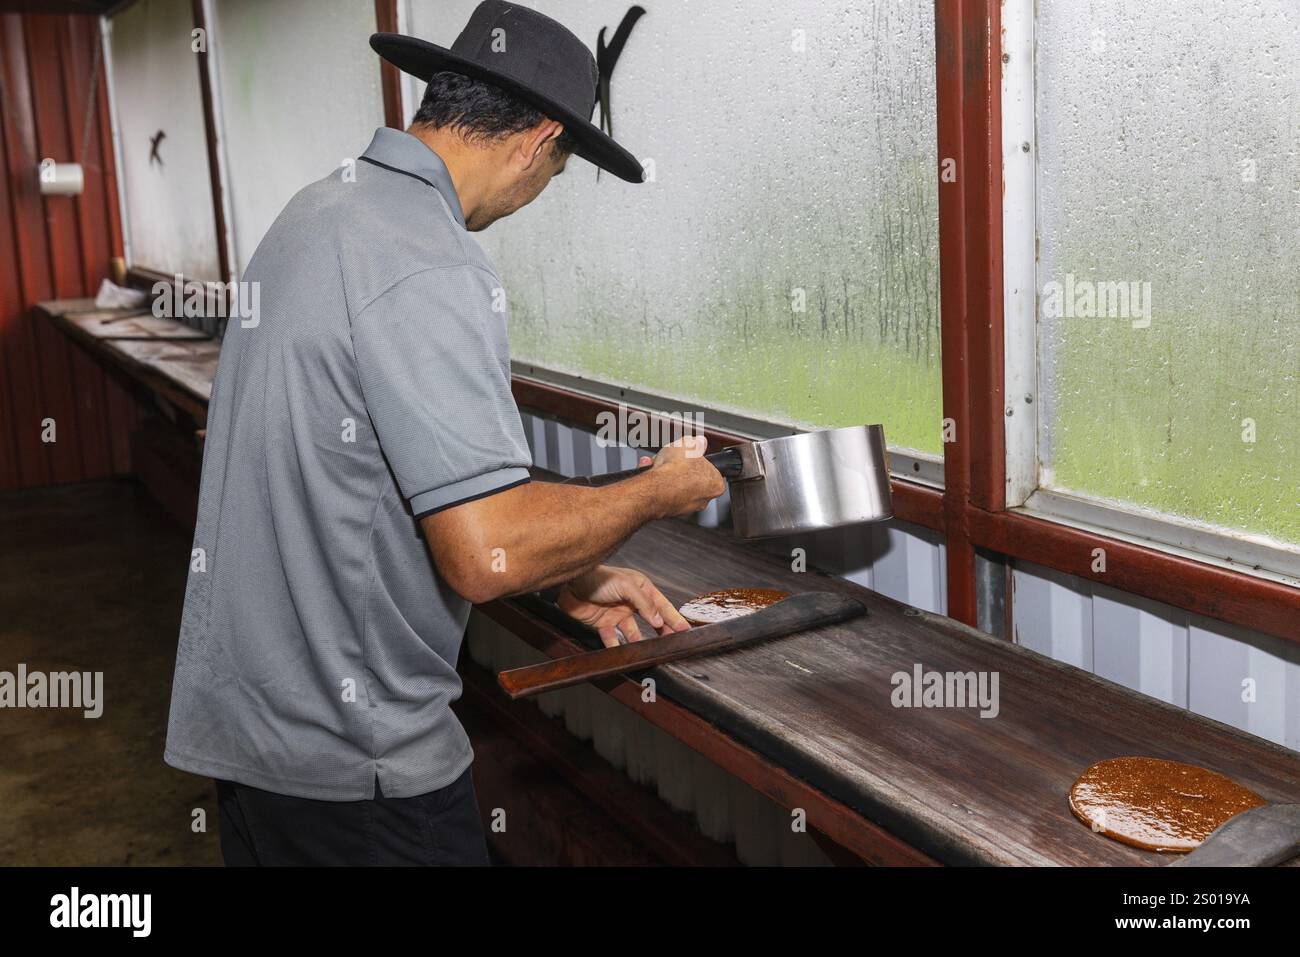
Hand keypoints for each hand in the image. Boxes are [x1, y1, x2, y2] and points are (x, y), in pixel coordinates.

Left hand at [557, 564, 690, 647]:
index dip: (673, 617)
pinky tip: (623, 655)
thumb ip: (644, 603)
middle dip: (662, 632)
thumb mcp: (626, 586)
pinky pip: (612, 639)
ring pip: (633, 632)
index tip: (685, 629)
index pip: (661, 605)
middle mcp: (630, 601)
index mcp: (640, 588)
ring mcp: (617, 613)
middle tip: (673, 644)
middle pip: (650, 620)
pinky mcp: (603, 623)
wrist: (569, 583)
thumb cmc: (598, 578)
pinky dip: (617, 647)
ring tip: (649, 653)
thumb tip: (658, 620)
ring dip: (640, 642)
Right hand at [646, 435, 725, 517]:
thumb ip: (697, 442)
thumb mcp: (690, 444)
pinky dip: (655, 481)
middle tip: (672, 458)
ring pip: (673, 484)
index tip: (690, 455)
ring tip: (658, 462)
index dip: (697, 459)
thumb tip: (699, 441)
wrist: (656, 488)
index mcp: (715, 484)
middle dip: (678, 466)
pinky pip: (661, 491)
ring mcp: (684, 508)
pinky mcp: (667, 510)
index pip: (709, 469)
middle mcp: (702, 500)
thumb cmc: (677, 471)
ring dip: (664, 471)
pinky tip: (651, 471)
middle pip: (690, 477)